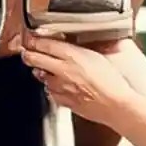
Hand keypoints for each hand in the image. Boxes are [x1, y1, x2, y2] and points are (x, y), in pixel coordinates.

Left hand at [14, 32, 140, 128]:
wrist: (117, 106)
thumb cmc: (113, 83)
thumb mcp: (98, 57)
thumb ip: (79, 50)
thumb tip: (68, 45)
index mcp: (72, 56)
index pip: (43, 44)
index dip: (33, 40)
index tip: (30, 39)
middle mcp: (62, 70)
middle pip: (33, 59)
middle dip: (28, 54)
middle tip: (28, 52)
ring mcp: (60, 87)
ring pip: (40, 76)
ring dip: (41, 72)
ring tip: (47, 69)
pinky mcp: (61, 100)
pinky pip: (49, 92)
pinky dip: (51, 87)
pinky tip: (60, 85)